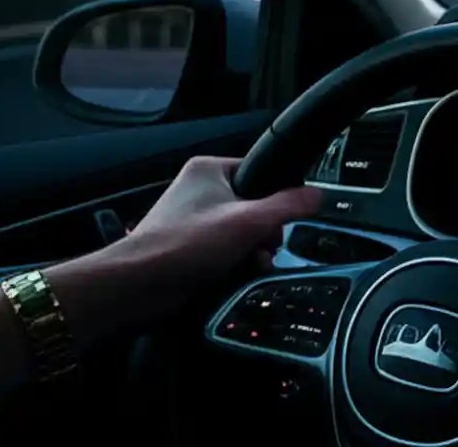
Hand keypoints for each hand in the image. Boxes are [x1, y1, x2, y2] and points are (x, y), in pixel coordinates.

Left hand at [47, 156, 319, 345]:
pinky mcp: (189, 249)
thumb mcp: (249, 220)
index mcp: (209, 170)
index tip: (281, 220)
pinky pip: (226, 252)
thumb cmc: (186, 244)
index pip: (261, 173)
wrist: (138, 287)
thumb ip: (289, 205)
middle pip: (256, 207)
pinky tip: (234, 276)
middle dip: (265, 234)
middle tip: (261, 247)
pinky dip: (235, 265)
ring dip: (252, 253)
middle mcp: (199, 191)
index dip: (278, 198)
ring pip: (243, 234)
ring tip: (247, 265)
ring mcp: (192, 220)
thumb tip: (319, 195)